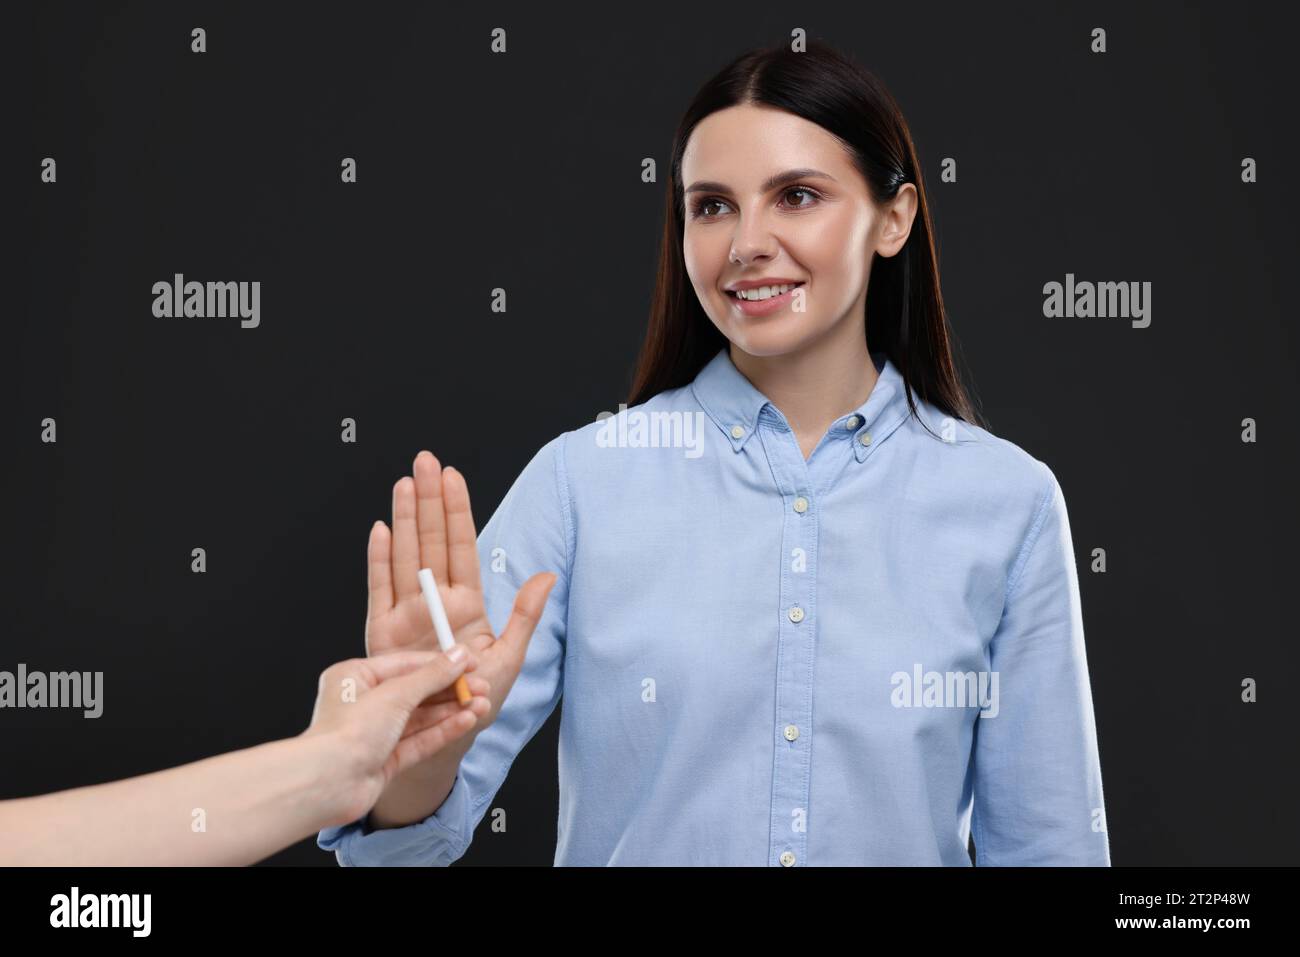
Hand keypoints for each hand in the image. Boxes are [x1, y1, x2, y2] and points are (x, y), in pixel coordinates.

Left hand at [302, 650, 491, 826]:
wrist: (327, 784)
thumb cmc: (346, 733)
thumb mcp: (395, 694)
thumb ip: (431, 676)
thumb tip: (457, 656)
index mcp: (354, 678)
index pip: (406, 665)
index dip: (440, 663)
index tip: (469, 662)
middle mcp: (363, 705)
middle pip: (416, 692)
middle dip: (450, 690)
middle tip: (481, 687)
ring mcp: (374, 734)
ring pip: (421, 718)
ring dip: (452, 711)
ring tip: (481, 705)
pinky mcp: (384, 760)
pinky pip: (419, 741)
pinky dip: (443, 731)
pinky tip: (466, 721)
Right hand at [366, 451, 556, 735]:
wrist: (438, 737)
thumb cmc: (476, 701)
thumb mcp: (510, 659)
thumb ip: (525, 616)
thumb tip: (548, 575)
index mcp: (467, 604)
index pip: (461, 546)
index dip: (456, 511)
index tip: (453, 476)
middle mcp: (435, 601)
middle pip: (430, 541)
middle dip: (427, 500)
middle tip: (425, 460)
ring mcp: (407, 614)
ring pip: (405, 555)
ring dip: (403, 518)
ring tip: (404, 483)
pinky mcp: (383, 632)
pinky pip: (379, 589)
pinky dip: (379, 559)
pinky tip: (380, 528)